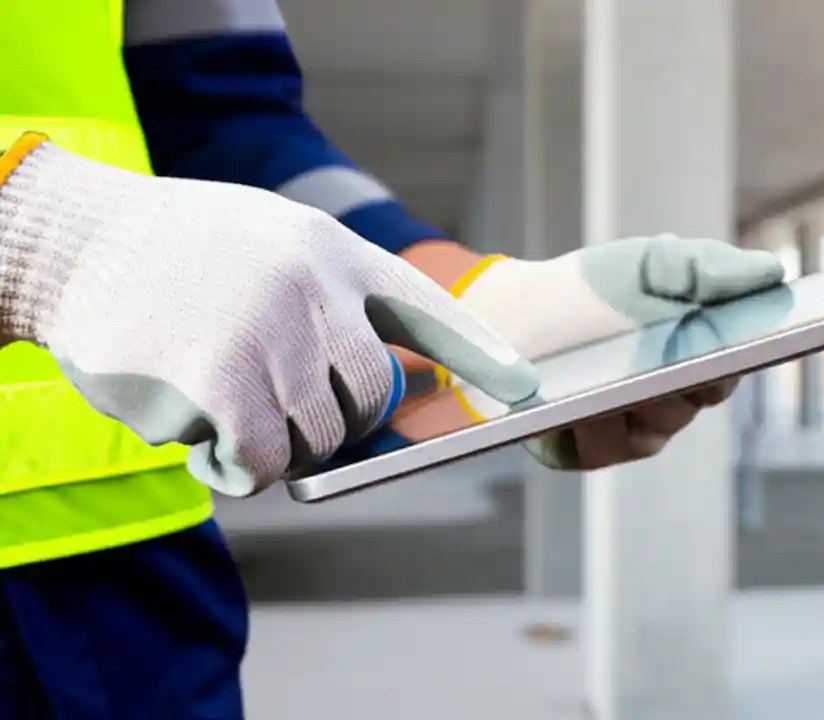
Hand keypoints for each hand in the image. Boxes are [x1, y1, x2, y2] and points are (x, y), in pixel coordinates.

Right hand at [0, 136, 537, 495]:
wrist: (75, 242)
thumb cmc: (180, 251)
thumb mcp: (270, 239)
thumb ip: (328, 298)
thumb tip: (379, 387)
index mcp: (332, 250)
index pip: (427, 311)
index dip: (480, 355)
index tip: (526, 391)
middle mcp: (311, 287)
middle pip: (369, 399)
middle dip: (340, 427)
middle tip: (292, 420)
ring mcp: (267, 332)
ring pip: (316, 438)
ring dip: (278, 446)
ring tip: (225, 408)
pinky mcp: (217, 381)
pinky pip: (260, 460)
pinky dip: (236, 467)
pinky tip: (202, 436)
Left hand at [446, 234, 783, 468]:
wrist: (511, 313)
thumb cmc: (591, 290)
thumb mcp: (649, 264)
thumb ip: (705, 266)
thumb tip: (769, 270)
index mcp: (696, 353)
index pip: (732, 366)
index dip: (735, 358)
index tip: (735, 344)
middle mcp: (672, 397)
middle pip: (700, 398)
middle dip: (687, 376)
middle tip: (676, 356)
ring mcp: (634, 427)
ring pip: (660, 425)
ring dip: (639, 397)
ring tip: (618, 375)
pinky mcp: (592, 450)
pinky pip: (610, 447)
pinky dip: (598, 422)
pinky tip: (583, 402)